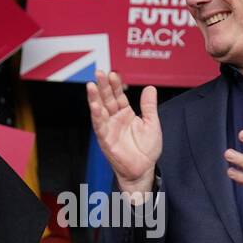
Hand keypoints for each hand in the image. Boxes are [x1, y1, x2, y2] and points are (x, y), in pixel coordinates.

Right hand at [86, 71, 161, 195]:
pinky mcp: (106, 140)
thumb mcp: (151, 123)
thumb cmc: (146, 149)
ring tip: (91, 86)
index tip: (113, 74)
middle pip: (107, 99)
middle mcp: (115, 119)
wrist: (144, 169)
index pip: (118, 95)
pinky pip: (100, 126)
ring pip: (99, 110)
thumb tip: (150, 88)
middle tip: (99, 73)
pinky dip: (96, 116)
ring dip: (94, 98)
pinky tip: (95, 106)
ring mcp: (109, 129)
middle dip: (102, 86)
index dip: (115, 85)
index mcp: (125, 114)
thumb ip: (149, 106)